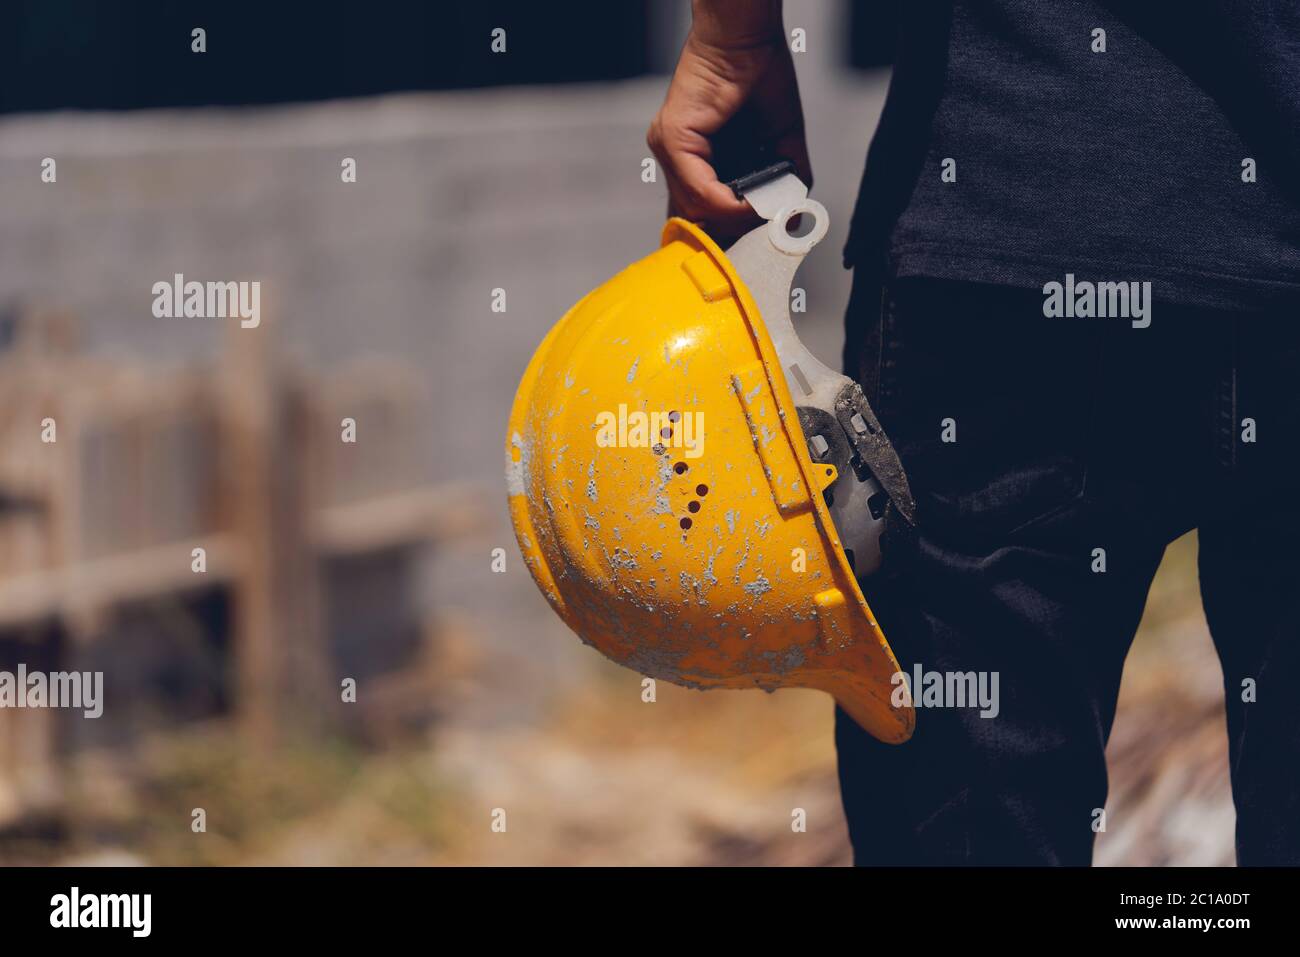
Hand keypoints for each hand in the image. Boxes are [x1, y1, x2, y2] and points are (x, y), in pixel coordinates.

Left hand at [647, 18, 811, 240]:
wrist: (748, 36)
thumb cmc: (761, 78)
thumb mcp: (780, 142)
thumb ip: (782, 181)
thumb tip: (791, 218)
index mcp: (696, 162)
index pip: (700, 215)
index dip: (728, 236)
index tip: (756, 248)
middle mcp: (676, 159)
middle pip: (697, 221)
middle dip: (732, 238)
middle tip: (762, 246)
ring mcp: (669, 150)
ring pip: (698, 212)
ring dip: (737, 222)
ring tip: (766, 219)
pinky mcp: (673, 139)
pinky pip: (700, 191)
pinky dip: (729, 205)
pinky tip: (752, 203)